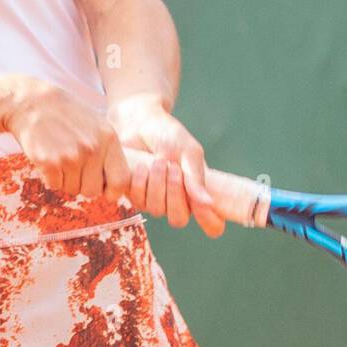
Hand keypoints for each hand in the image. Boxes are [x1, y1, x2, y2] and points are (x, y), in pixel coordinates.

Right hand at [0, 76, 130, 203]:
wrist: (34, 102)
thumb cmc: (68, 115)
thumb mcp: (98, 126)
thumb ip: (109, 152)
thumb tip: (117, 185)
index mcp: (109, 139)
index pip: (121, 181)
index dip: (112, 191)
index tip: (103, 189)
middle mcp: (93, 149)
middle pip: (93, 190)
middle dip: (83, 185)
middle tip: (74, 169)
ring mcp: (71, 156)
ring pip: (72, 189)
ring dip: (65, 179)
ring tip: (60, 157)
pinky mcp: (50, 162)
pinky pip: (54, 184)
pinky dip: (50, 176)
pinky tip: (49, 157)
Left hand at [106, 94, 224, 237]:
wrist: (140, 123)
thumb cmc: (169, 135)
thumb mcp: (189, 152)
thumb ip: (196, 177)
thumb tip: (208, 203)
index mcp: (197, 193)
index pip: (211, 223)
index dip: (211, 223)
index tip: (205, 209)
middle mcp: (178, 202)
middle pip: (179, 219)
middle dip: (175, 194)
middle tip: (173, 168)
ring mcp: (155, 201)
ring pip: (157, 210)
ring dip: (157, 185)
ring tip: (158, 162)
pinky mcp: (135, 195)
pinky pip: (139, 202)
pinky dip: (141, 183)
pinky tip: (142, 166)